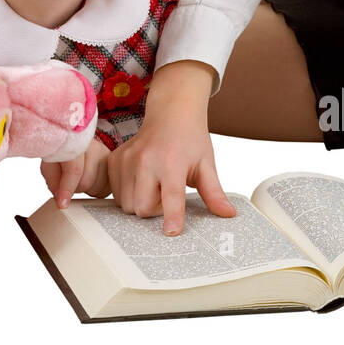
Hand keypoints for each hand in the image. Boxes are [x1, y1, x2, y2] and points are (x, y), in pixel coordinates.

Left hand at [41, 139, 111, 207]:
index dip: (67, 189)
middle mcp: (93, 146)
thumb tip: (60, 198)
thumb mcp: (49, 164)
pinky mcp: (113, 162)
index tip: (62, 204)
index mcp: (74, 144)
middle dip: (76, 188)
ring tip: (81, 179)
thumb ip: (53, 180)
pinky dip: (97, 189)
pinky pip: (108, 187)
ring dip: (87, 189)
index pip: (75, 170)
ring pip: (99, 186)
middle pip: (88, 181)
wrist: (73, 142)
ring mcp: (106, 153)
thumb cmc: (61, 153)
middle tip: (70, 182)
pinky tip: (91, 180)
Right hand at [106, 63, 234, 236]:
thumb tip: (228, 214)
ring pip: (127, 204)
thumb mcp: (206, 164)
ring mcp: (126, 159)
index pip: (172, 194)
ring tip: (154, 186)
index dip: (172, 215)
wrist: (171, 113)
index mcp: (172, 161)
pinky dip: (128, 194)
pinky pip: (115, 193)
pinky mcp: (114, 160)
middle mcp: (145, 160)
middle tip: (167, 194)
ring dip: (141, 203)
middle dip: (154, 211)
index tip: (172, 232)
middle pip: (142, 208)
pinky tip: (141, 181)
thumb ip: (214, 193)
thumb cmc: (190, 139)